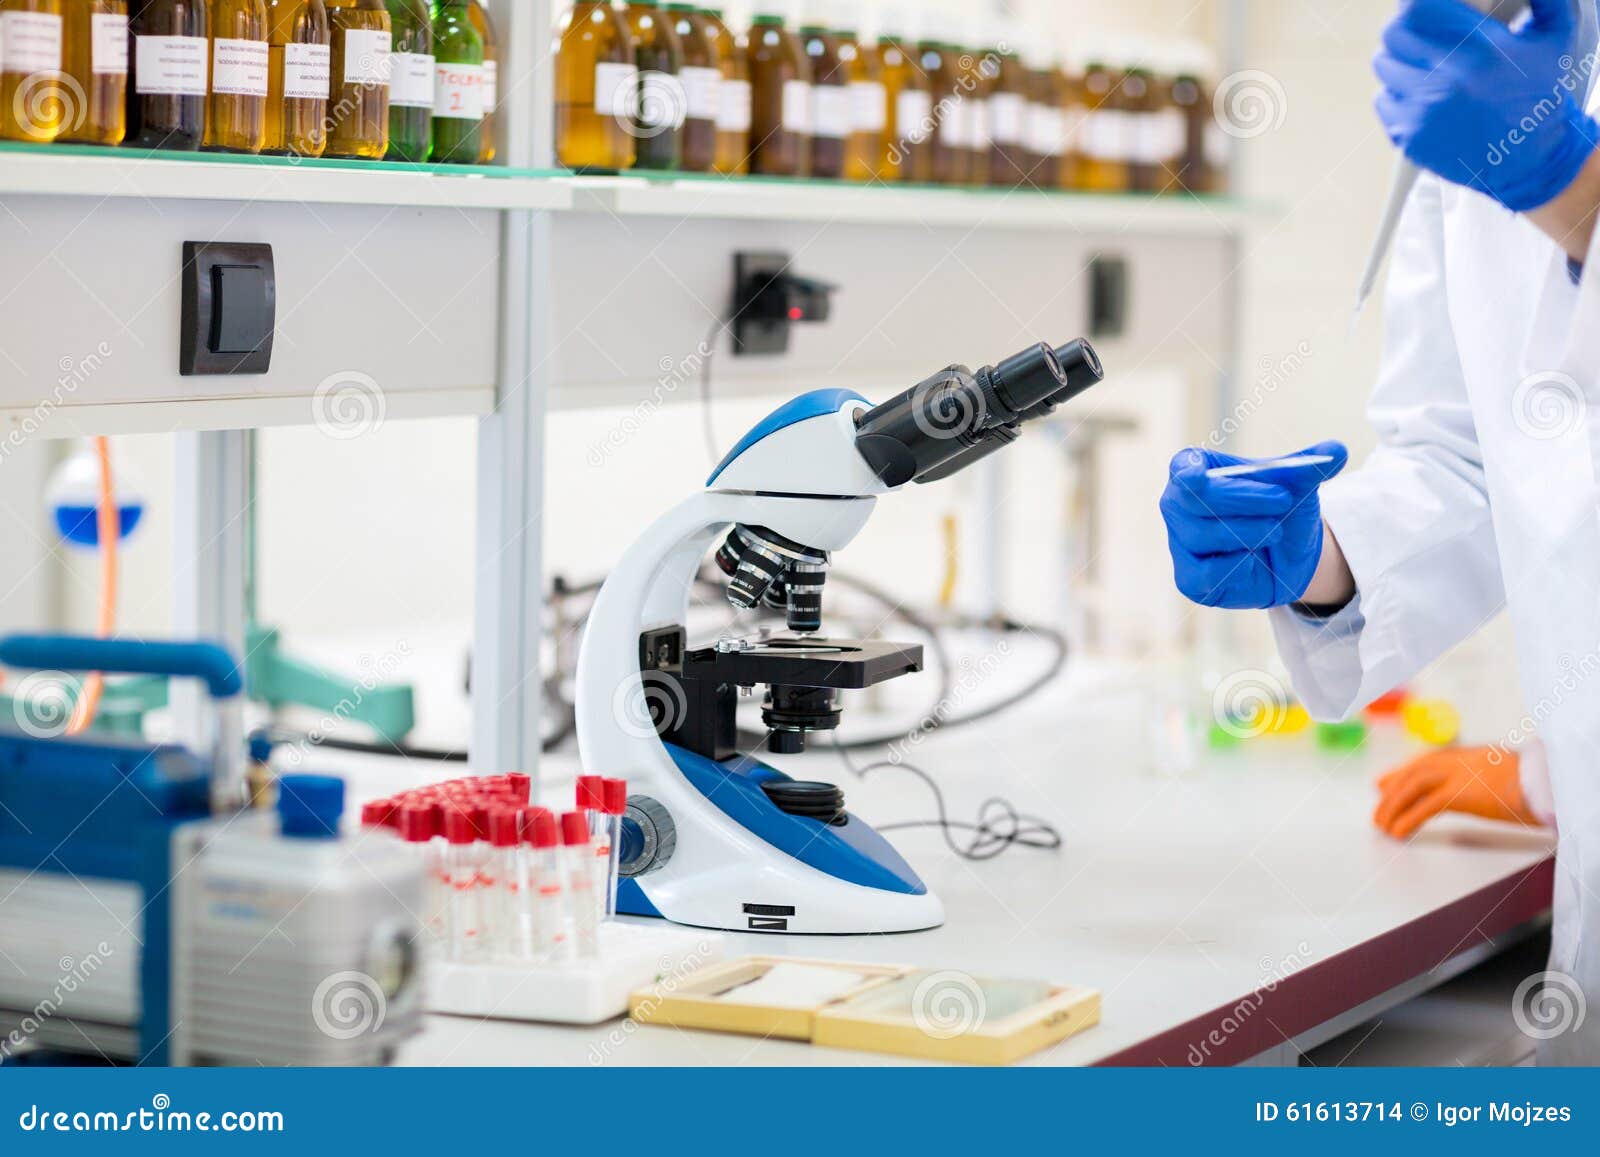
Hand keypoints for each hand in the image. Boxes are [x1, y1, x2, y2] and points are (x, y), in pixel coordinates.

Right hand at [1160, 441, 1347, 609]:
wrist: (1284, 554)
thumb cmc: (1278, 510)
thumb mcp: (1295, 485)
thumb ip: (1311, 467)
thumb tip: (1337, 450)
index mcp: (1195, 470)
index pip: (1183, 467)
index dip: (1187, 472)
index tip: (1198, 476)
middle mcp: (1177, 505)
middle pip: (1196, 501)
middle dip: (1243, 499)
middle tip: (1285, 500)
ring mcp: (1180, 543)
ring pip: (1205, 536)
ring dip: (1250, 532)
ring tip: (1275, 531)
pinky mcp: (1189, 579)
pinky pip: (1208, 572)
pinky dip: (1238, 564)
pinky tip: (1254, 559)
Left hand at [1373, 0, 1598, 211]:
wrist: (1530, 160)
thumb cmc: (1539, 98)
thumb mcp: (1552, 40)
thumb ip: (1546, 1)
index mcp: (1478, 50)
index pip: (1417, 11)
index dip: (1416, 8)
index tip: (1423, 11)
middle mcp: (1445, 79)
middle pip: (1393, 36)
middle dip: (1406, 33)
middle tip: (1423, 41)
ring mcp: (1423, 110)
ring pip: (1384, 67)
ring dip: (1401, 65)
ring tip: (1426, 72)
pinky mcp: (1410, 137)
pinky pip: (1383, 102)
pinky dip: (1397, 98)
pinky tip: (1423, 100)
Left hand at [1373, 746, 1542, 837]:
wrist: (1546, 784)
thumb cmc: (1531, 785)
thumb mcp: (1500, 775)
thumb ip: (1477, 777)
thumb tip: (1466, 789)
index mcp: (1465, 755)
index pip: (1424, 762)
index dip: (1400, 774)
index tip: (1383, 785)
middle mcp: (1456, 761)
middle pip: (1412, 774)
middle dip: (1391, 794)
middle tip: (1378, 813)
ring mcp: (1457, 775)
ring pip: (1412, 789)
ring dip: (1393, 808)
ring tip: (1383, 827)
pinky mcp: (1460, 793)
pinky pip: (1424, 807)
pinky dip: (1408, 820)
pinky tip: (1398, 832)